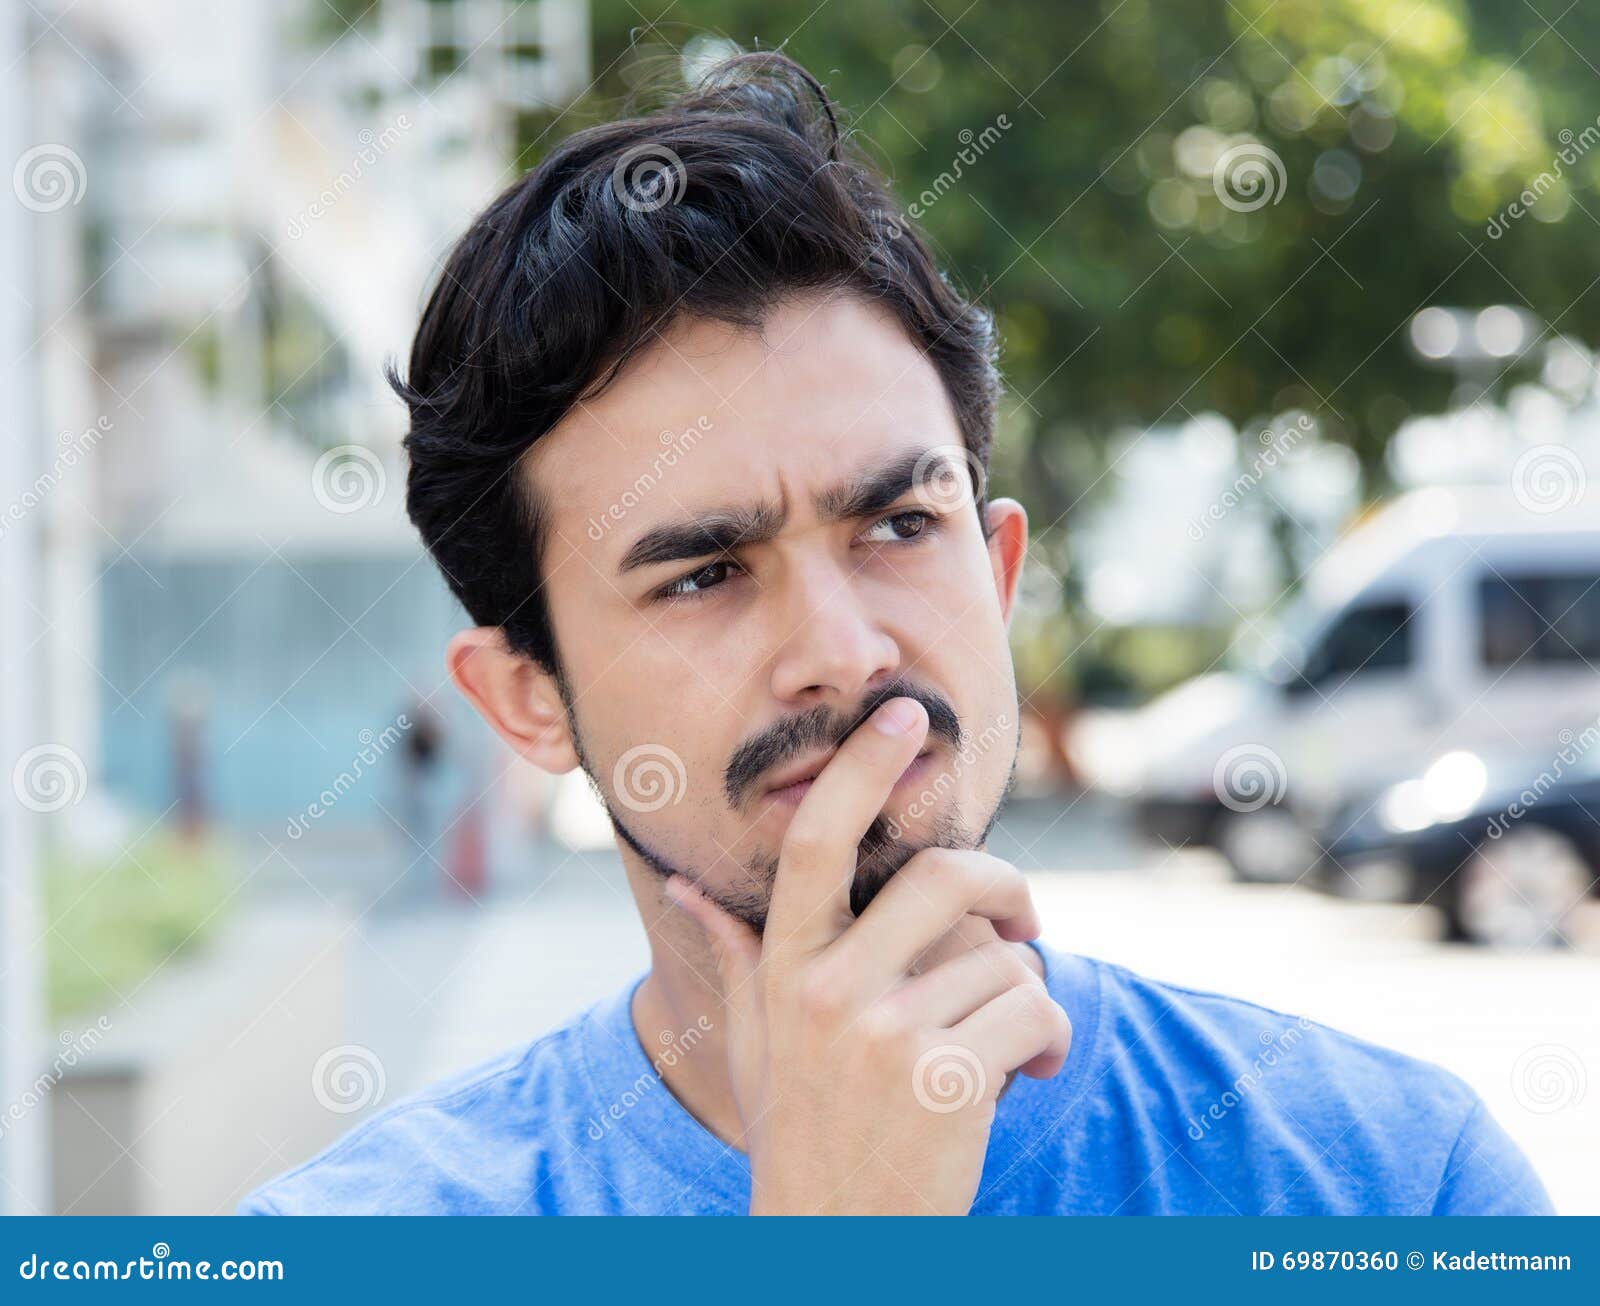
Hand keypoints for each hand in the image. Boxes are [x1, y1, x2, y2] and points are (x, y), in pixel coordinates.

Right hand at [665, 697, 1070, 1215]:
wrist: (837, 1244)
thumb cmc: (801, 1132)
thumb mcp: (755, 1043)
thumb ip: (734, 955)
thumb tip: (679, 883)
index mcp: (785, 968)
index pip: (815, 841)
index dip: (859, 768)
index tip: (903, 717)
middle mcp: (827, 991)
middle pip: (943, 877)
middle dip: (1006, 884)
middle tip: (1025, 914)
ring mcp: (886, 1035)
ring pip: (1004, 958)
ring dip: (1026, 996)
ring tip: (1008, 1045)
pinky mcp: (947, 1080)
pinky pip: (1034, 1009)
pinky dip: (1051, 1038)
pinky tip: (1029, 1077)